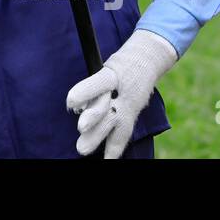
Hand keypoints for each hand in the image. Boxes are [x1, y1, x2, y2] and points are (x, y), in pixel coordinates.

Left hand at [65, 28, 177, 157]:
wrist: (149, 59)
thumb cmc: (119, 64)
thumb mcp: (106, 68)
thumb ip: (94, 87)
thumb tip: (76, 107)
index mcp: (114, 73)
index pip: (99, 83)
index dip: (85, 92)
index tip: (70, 102)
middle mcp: (123, 90)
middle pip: (107, 106)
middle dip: (93, 120)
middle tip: (80, 128)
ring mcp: (130, 104)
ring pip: (115, 124)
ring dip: (99, 138)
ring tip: (82, 150)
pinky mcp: (134, 114)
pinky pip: (124, 133)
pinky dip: (114, 147)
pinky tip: (107, 160)